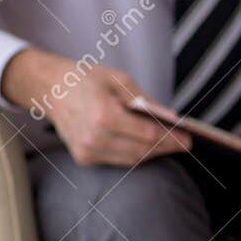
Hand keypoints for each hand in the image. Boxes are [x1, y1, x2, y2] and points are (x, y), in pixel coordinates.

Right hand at [1, 47, 190, 166]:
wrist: (51, 89)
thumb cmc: (86, 79)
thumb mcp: (120, 80)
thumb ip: (146, 100)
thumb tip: (171, 117)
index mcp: (104, 116)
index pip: (147, 134)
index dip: (172, 138)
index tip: (189, 137)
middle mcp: (94, 138)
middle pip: (142, 150)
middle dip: (167, 148)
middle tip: (186, 143)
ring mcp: (87, 151)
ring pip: (131, 159)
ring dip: (154, 153)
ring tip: (172, 145)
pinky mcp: (84, 158)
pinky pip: (118, 161)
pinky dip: (136, 154)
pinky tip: (150, 147)